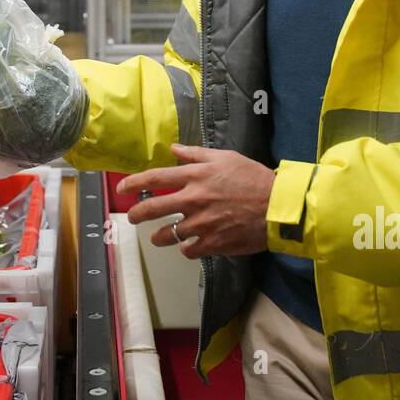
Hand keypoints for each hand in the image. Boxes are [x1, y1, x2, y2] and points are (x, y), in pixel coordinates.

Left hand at [119, 144, 274, 258]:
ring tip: (159, 236)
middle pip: (152, 209)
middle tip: (133, 217)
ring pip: (167, 235)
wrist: (278, 206)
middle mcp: (193, 200)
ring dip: (159, 236)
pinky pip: (188, 250)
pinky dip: (186, 248)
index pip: (155, 179)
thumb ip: (196, 155)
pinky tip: (189, 245)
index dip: (133, 184)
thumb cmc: (253, 178)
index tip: (122, 189)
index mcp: (195, 177)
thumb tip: (173, 149)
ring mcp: (201, 224)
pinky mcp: (212, 243)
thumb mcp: (225, 157)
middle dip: (137, 215)